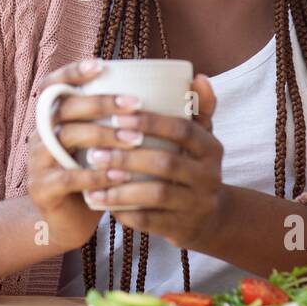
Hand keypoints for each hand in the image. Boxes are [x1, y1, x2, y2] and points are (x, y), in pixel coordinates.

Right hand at [26, 58, 146, 251]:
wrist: (69, 221)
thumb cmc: (98, 174)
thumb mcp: (107, 145)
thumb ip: (130, 118)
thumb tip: (188, 82)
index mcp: (54, 117)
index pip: (53, 84)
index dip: (72, 72)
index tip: (101, 65)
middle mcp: (41, 133)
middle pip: (64, 107)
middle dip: (100, 103)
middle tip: (135, 105)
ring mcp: (38, 161)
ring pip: (66, 138)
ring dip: (102, 136)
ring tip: (134, 140)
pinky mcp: (42, 189)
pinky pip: (67, 177)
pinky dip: (94, 175)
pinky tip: (119, 175)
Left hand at [82, 74, 223, 249]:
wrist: (212, 219)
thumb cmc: (195, 168)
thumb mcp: (202, 140)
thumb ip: (198, 109)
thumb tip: (197, 75)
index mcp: (211, 148)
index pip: (182, 129)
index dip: (150, 122)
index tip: (116, 117)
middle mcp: (209, 176)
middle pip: (166, 163)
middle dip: (127, 157)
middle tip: (95, 152)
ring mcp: (197, 205)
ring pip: (156, 195)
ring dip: (122, 188)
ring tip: (94, 180)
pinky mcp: (183, 229)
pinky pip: (150, 221)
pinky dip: (124, 212)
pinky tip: (102, 203)